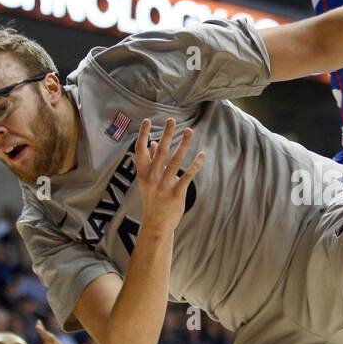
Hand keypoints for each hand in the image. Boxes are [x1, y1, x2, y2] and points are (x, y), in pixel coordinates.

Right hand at [135, 117, 205, 235]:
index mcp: (143, 173)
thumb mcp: (146, 181)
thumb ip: (150, 162)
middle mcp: (152, 177)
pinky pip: (188, 176)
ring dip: (183, 144)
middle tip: (172, 120)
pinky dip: (196, 164)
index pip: (140, 150)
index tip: (148, 120)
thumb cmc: (152, 200)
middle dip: (167, 134)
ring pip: (175, 161)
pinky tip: (202, 155)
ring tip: (189, 131)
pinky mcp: (176, 193)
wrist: (156, 224)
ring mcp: (164, 185)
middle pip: (161, 151)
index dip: (144, 135)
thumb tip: (153, 143)